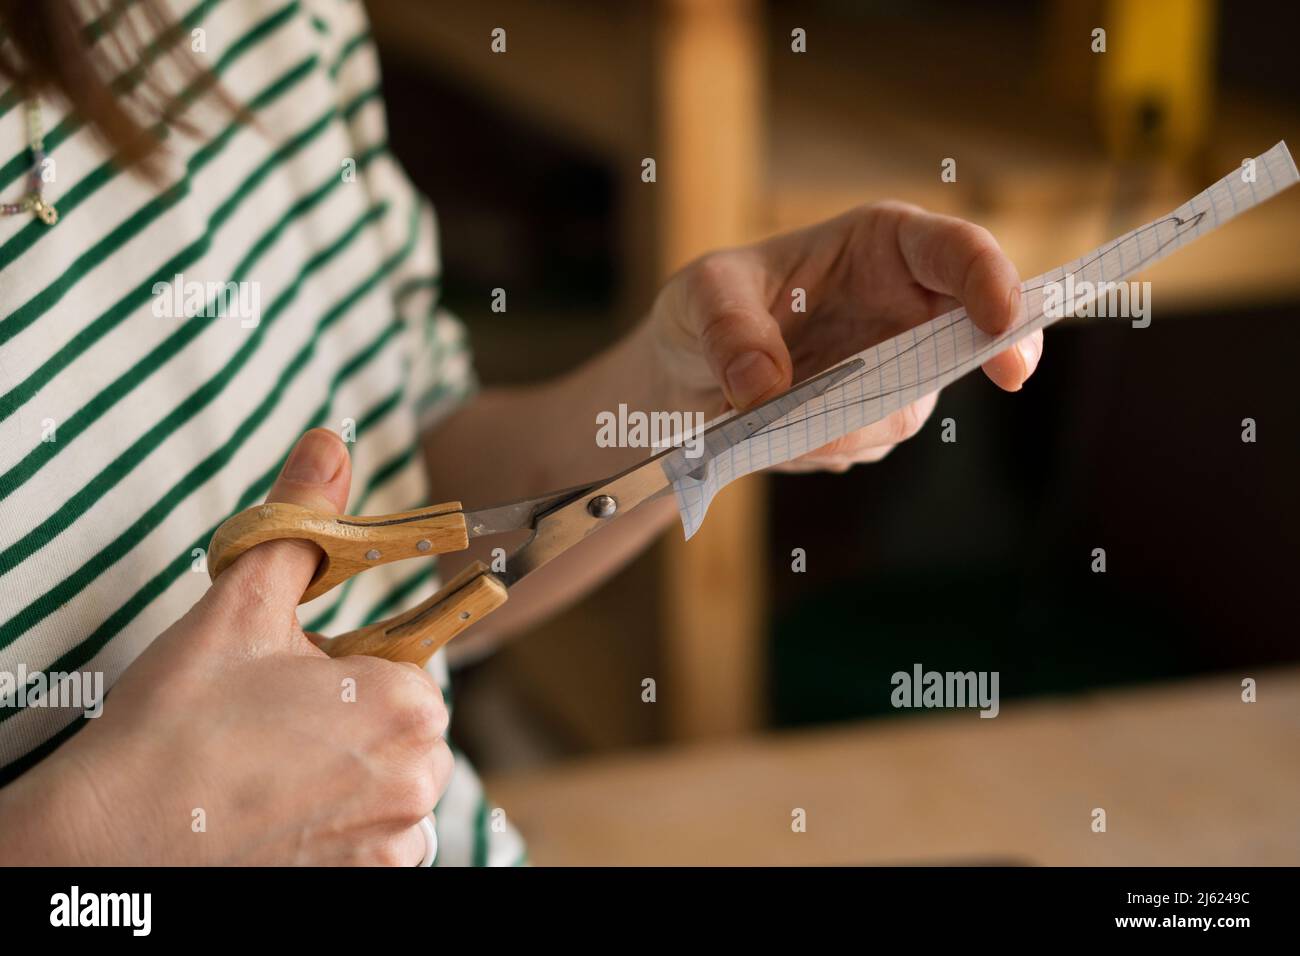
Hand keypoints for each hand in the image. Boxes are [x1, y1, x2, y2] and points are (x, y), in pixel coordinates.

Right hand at [0, 429, 451, 865]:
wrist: (110, 837)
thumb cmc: (178, 721)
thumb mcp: (242, 605)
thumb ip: (302, 524)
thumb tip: (332, 443)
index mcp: (408, 705)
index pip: (407, 671)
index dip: (347, 671)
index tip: (293, 686)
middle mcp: (419, 784)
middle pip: (404, 733)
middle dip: (351, 724)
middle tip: (270, 731)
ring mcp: (391, 847)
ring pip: (389, 790)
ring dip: (344, 780)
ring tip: (266, 777)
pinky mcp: (362, 888)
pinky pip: (372, 846)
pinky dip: (335, 833)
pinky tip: (275, 820)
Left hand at [647, 202, 1042, 469]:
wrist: (687, 369)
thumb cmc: (708, 304)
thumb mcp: (702, 294)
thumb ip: (730, 330)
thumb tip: (765, 390)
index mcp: (886, 246)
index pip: (959, 252)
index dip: (991, 281)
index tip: (1002, 320)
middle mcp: (908, 306)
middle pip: (966, 338)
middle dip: (974, 363)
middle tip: (955, 388)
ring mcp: (899, 369)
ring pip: (904, 409)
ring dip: (843, 424)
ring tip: (769, 417)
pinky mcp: (875, 420)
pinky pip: (862, 444)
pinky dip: (816, 445)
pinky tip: (771, 431)